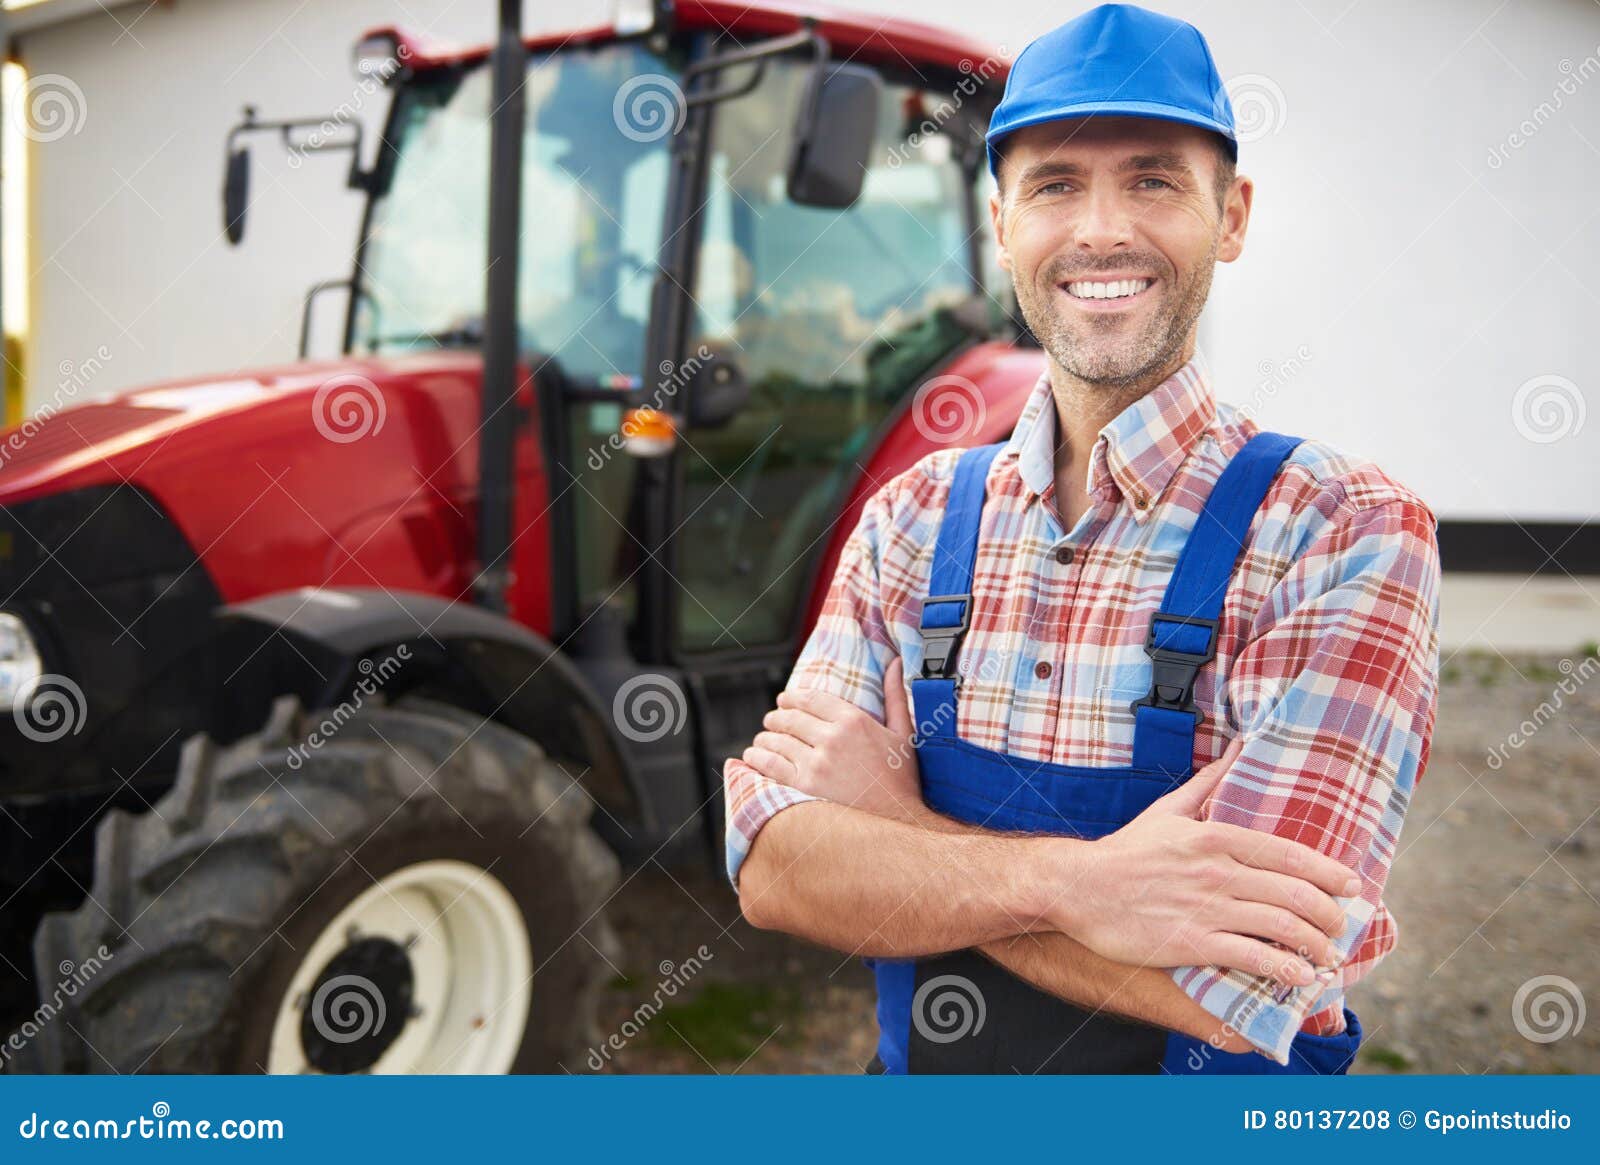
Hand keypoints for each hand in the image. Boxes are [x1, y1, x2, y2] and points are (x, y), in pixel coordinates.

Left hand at [742, 658, 927, 822]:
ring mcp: (816, 763)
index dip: (792, 697)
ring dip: (765, 738)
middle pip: (790, 718)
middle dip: (775, 717)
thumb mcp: (903, 734)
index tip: (783, 699)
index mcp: (854, 721)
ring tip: (762, 740)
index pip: (811, 698)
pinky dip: (758, 758)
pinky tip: (753, 756)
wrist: (897, 822)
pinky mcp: (804, 787)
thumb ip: (895, 696)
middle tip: (770, 720)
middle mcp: (832, 738)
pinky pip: (771, 765)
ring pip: (777, 741)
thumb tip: (896, 664)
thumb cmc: (901, 780)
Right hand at [1051, 738, 1359, 987]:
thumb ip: (1210, 783)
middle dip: (1330, 915)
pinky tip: (1300, 979)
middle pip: (1294, 893)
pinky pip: (1251, 957)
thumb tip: (1242, 746)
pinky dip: (1283, 969)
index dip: (1328, 872)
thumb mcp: (1168, 810)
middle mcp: (1217, 871)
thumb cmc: (1125, 851)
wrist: (1078, 888)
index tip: (1352, 886)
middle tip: (1342, 928)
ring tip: (1328, 958)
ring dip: (1315, 946)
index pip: (1288, 853)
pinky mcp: (1192, 943)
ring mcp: (1206, 908)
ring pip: (1281, 927)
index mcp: (1214, 836)